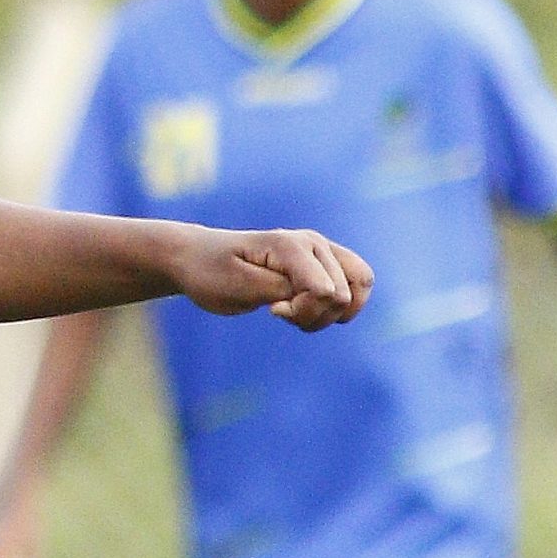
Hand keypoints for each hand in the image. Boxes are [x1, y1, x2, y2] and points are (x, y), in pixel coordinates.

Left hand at [168, 226, 371, 330]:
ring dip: (331, 313)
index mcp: (290, 245)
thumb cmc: (210, 272)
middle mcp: (312, 242)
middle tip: (278, 311)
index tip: (272, 310)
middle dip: (314, 315)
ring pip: (360, 286)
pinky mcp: (323, 262)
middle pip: (344, 295)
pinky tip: (306, 309)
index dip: (302, 311)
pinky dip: (337, 306)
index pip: (324, 291)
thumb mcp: (236, 287)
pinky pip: (357, 285)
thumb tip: (325, 293)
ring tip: (295, 312)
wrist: (196, 259)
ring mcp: (321, 249)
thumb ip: (280, 290)